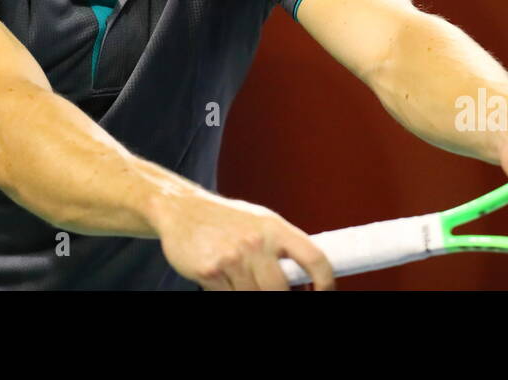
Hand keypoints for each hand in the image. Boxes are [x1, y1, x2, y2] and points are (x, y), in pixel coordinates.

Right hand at [151, 190, 334, 289]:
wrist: (182, 209)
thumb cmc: (226, 219)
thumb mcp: (260, 222)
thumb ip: (282, 247)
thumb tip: (308, 277)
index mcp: (275, 228)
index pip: (314, 258)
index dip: (326, 282)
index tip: (324, 292)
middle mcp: (256, 242)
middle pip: (282, 290)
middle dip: (281, 297)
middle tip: (274, 290)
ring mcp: (232, 259)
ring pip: (255, 297)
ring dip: (252, 294)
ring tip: (244, 279)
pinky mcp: (210, 273)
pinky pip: (230, 297)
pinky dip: (230, 293)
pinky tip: (225, 280)